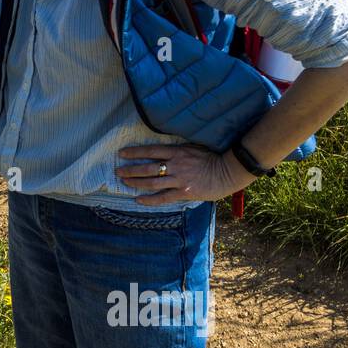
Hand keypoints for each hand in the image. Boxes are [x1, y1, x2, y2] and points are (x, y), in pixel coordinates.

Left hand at [115, 142, 254, 204]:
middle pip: (147, 168)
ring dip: (135, 182)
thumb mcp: (194, 147)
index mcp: (177, 152)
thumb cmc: (213, 158)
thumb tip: (164, 152)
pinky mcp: (184, 193)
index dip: (135, 153)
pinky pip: (163, 197)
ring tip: (124, 182)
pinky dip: (149, 199)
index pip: (151, 151)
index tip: (121, 154)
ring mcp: (179, 180)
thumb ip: (178, 151)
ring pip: (152, 182)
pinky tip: (138, 199)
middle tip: (118, 171)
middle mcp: (175, 165)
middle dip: (130, 170)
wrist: (229, 171)